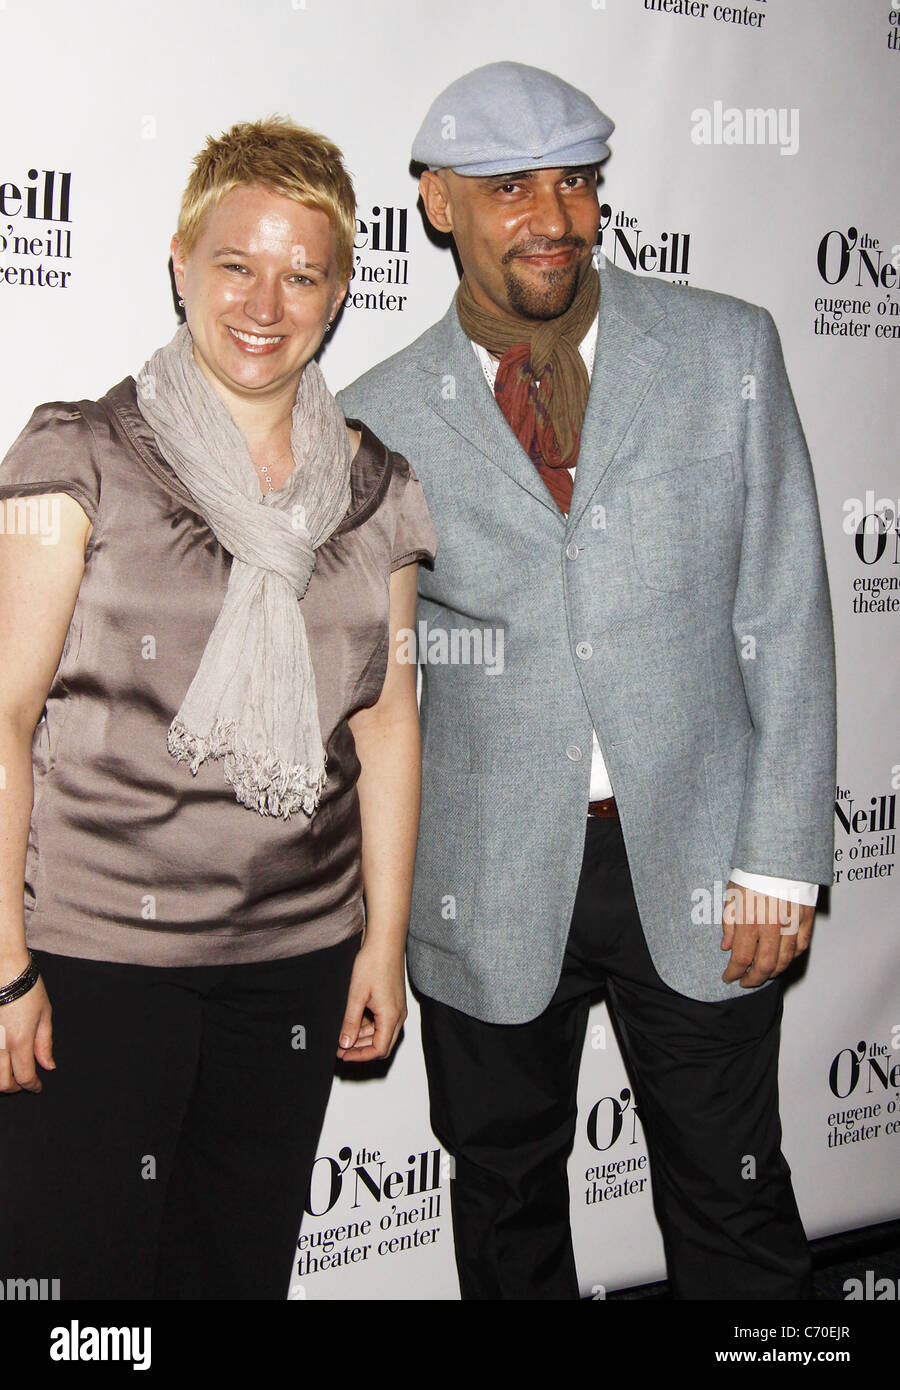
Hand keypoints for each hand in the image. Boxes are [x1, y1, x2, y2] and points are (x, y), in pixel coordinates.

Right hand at [0, 974, 53, 1092]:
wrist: (3, 966)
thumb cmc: (26, 987)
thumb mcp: (44, 1014)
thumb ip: (44, 1043)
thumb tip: (48, 1066)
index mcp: (19, 1041)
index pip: (24, 1076)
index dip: (32, 1086)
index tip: (37, 1086)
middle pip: (3, 1082)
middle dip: (15, 1087)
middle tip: (24, 1082)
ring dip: (0, 1080)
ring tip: (9, 1075)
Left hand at [336, 940, 406, 1062]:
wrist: (384, 942)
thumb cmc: (374, 963)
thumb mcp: (356, 996)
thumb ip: (350, 1022)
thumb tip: (345, 1043)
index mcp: (391, 1017)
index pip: (378, 1049)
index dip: (360, 1056)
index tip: (343, 1054)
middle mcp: (398, 1015)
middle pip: (381, 1044)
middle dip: (361, 1049)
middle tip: (340, 1048)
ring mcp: (397, 1008)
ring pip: (381, 1033)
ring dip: (362, 1037)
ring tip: (343, 1035)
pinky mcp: (393, 1001)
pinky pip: (382, 1021)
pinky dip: (367, 1025)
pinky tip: (352, 1021)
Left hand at [721, 882, 813, 986]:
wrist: (780, 853)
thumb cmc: (752, 872)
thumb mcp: (732, 895)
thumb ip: (729, 923)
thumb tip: (727, 947)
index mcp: (750, 920)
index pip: (742, 958)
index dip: (734, 973)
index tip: (728, 977)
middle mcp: (772, 926)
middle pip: (765, 966)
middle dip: (753, 979)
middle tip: (745, 981)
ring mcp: (792, 924)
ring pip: (785, 960)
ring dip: (773, 972)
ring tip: (763, 974)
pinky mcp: (806, 919)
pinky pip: (801, 946)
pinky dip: (792, 958)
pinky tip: (783, 960)